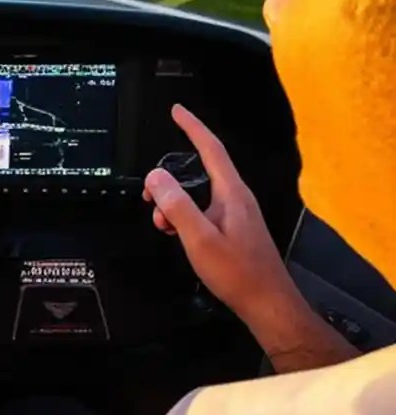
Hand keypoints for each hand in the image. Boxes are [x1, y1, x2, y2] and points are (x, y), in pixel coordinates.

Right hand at [144, 104, 299, 323]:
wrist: (266, 303)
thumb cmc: (237, 273)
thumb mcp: (198, 238)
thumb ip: (176, 205)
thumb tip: (156, 176)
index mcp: (232, 194)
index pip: (211, 149)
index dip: (192, 127)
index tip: (177, 111)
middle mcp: (236, 199)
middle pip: (199, 171)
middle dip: (169, 177)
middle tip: (148, 192)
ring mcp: (236, 213)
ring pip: (197, 194)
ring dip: (174, 202)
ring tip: (161, 222)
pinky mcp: (233, 228)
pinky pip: (202, 209)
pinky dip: (184, 215)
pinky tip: (176, 232)